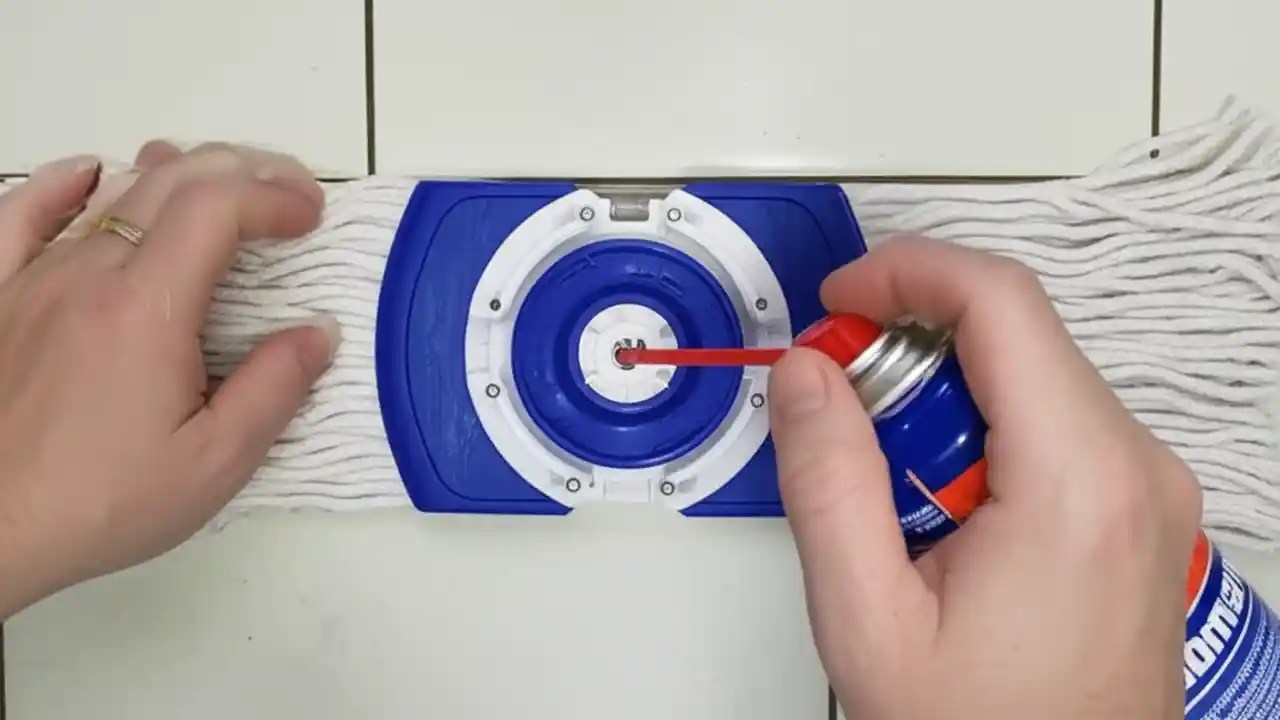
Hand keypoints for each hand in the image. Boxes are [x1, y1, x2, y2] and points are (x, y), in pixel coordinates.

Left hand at [0, 142, 338, 617]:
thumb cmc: (97, 503)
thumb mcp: (214, 463)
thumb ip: (275, 389)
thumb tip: (318, 333)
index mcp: (147, 309)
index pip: (219, 205)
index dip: (276, 194)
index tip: (311, 214)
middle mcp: (87, 274)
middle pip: (172, 180)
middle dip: (244, 173)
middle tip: (288, 197)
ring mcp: (32, 278)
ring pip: (110, 190)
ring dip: (177, 174)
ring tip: (221, 190)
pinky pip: (20, 213)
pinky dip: (63, 183)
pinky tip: (89, 174)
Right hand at [768, 237, 1201, 718]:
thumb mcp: (868, 617)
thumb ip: (828, 480)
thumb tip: (805, 374)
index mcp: (1077, 483)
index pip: (1000, 302)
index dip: (905, 273)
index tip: (839, 302)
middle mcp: (1134, 470)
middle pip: (1011, 335)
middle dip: (907, 350)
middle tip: (838, 413)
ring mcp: (1146, 488)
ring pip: (1027, 376)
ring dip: (937, 400)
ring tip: (889, 495)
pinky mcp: (1137, 506)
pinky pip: (1051, 423)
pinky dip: (976, 434)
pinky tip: (937, 510)